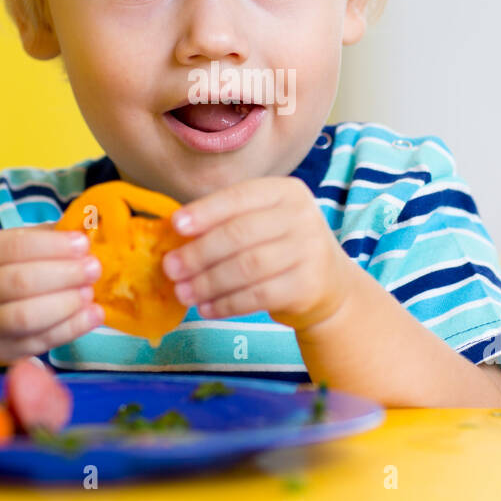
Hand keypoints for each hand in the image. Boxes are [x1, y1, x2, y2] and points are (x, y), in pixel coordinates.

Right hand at [0, 226, 105, 366]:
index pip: (14, 247)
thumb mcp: (6, 248)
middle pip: (20, 282)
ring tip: (90, 291)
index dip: (53, 245)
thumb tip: (87, 227)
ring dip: (67, 303)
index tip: (83, 244)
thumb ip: (42, 238)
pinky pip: (41, 342)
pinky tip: (94, 314)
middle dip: (64, 274)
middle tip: (94, 268)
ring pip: (26, 317)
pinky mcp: (2, 352)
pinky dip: (72, 328)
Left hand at [160, 176, 352, 331]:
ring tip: (183, 293)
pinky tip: (207, 308)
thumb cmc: (282, 248)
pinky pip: (258, 295)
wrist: (330, 285)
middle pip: (239, 234)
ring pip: (247, 267)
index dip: (205, 211)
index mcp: (286, 191)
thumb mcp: (264, 223)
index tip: (175, 226)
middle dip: (199, 253)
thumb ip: (227, 222)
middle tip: (170, 268)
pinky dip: (227, 304)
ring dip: (208, 282)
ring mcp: (309, 251)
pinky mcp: (309, 285)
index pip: (239, 197)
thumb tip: (175, 233)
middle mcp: (302, 216)